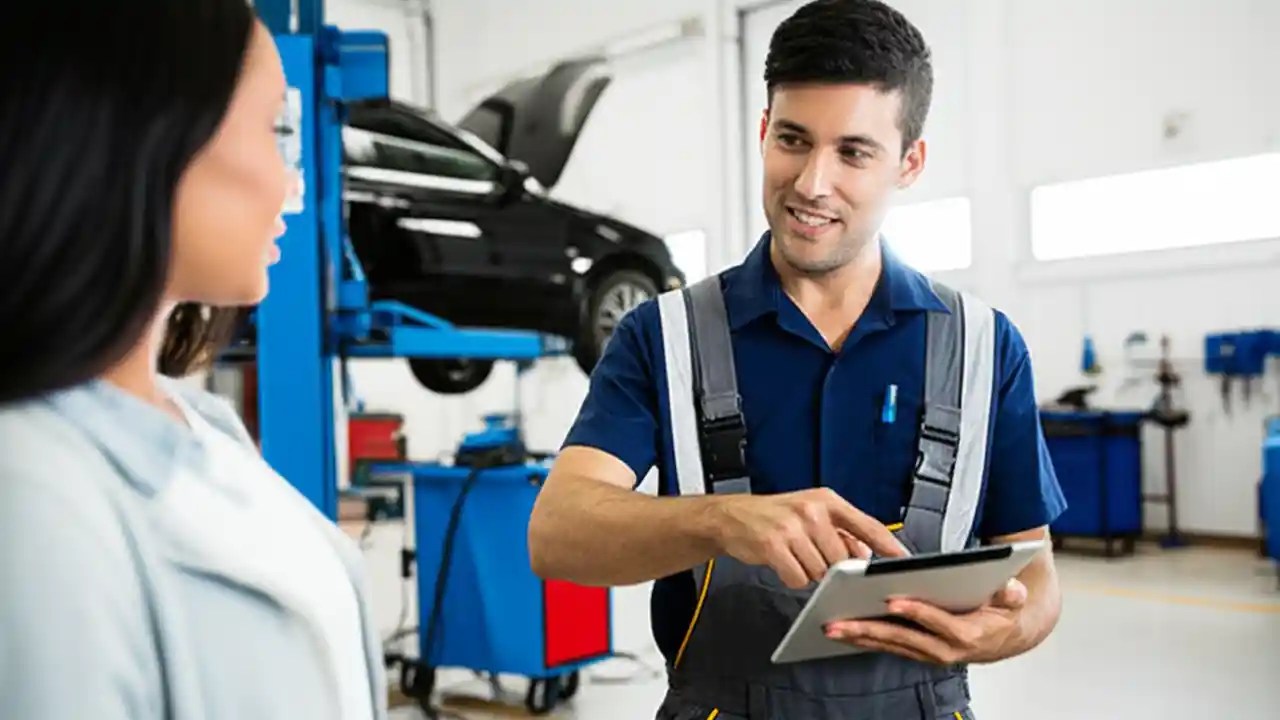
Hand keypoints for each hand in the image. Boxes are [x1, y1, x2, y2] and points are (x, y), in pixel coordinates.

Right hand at [709, 488, 908, 588]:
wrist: (731, 516)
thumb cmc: (774, 516)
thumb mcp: (811, 513)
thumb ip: (842, 530)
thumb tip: (866, 553)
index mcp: (826, 500)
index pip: (867, 525)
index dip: (888, 545)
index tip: (903, 559)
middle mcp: (811, 511)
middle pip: (842, 558)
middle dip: (830, 566)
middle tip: (812, 555)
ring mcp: (792, 528)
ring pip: (820, 571)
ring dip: (809, 572)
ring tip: (794, 555)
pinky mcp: (774, 546)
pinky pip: (798, 578)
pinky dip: (792, 577)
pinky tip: (782, 563)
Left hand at [825, 579, 1028, 663]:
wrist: (1007, 636)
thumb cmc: (1004, 612)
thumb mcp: (1014, 598)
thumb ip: (1011, 593)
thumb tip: (1010, 588)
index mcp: (967, 633)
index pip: (937, 623)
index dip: (916, 612)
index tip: (892, 601)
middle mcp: (945, 649)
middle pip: (903, 638)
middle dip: (869, 629)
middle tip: (841, 622)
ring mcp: (930, 653)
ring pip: (890, 645)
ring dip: (860, 637)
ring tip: (832, 628)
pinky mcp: (919, 651)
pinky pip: (889, 646)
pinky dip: (865, 640)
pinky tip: (844, 632)